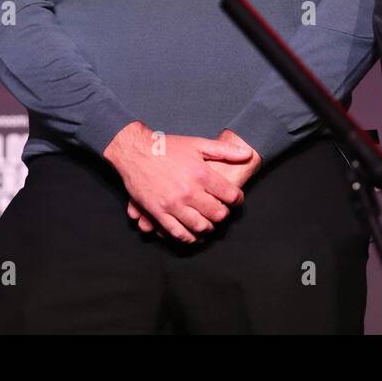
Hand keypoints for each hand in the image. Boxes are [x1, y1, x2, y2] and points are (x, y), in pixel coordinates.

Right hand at [127, 129, 262, 236]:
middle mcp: (189, 191)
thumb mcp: (196, 143)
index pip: (230, 195)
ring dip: (207, 227)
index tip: (234, 200)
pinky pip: (178, 233)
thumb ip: (224, 150)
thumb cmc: (167, 147)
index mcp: (201, 174)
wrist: (135, 151)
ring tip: (207, 223)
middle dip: (222, 214)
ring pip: (200, 227)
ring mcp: (173, 204)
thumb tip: (247, 154)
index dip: (236, 199)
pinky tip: (192, 234)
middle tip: (220, 211)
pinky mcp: (158, 213)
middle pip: (217, 214)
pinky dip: (189, 237)